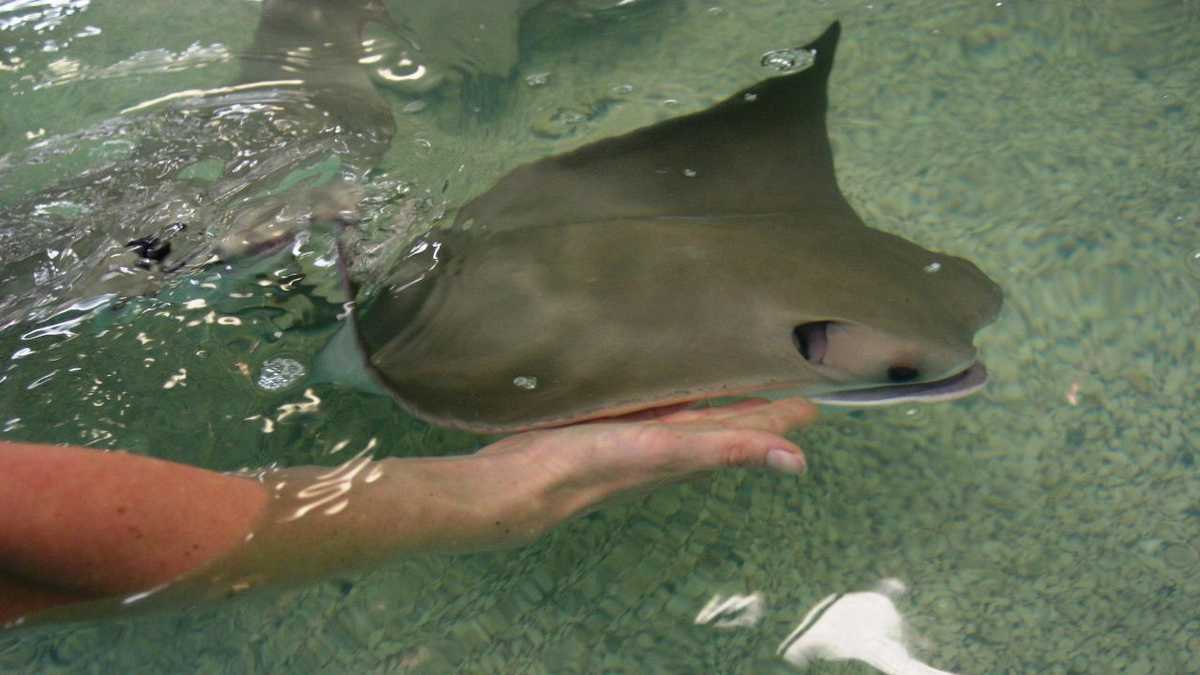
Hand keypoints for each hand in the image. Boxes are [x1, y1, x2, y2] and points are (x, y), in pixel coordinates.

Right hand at [475, 397, 817, 526]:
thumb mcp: (667, 449)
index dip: (788, 410)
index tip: (822, 390)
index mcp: (695, 446)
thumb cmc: (595, 465)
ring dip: (723, 390)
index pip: (756, 425)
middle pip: (731, 416)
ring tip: (744, 368)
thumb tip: (797, 461)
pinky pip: (658, 399)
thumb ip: (728, 449)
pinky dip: (676, 386)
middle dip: (762, 397)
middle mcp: (676, 440)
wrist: (525, 481)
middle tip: (791, 370)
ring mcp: (644, 431)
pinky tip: (669, 375)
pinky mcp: (614, 421)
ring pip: (697, 407)